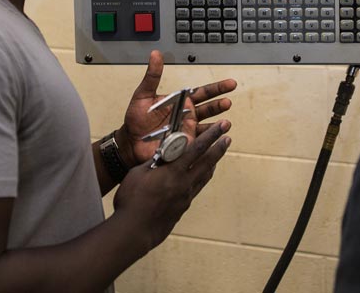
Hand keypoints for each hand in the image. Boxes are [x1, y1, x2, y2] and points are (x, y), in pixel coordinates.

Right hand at [113, 119, 231, 250]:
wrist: (133, 232)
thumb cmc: (131, 201)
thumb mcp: (138, 173)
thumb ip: (154, 162)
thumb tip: (165, 153)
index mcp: (173, 172)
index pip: (197, 149)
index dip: (211, 136)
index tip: (222, 127)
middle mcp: (184, 184)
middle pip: (207, 162)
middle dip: (219, 148)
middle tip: (228, 138)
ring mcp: (185, 197)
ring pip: (204, 176)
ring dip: (212, 163)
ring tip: (217, 155)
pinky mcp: (182, 207)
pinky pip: (196, 188)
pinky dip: (202, 177)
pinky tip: (199, 176)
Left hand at [118, 50, 236, 165]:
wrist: (130, 142)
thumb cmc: (136, 119)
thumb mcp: (143, 94)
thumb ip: (153, 76)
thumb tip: (155, 55)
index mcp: (181, 101)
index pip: (202, 92)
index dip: (217, 88)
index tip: (230, 84)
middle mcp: (187, 115)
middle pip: (208, 109)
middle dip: (219, 105)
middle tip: (227, 102)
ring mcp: (187, 130)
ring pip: (207, 126)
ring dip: (217, 125)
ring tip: (225, 123)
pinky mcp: (184, 144)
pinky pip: (198, 142)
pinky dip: (208, 141)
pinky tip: (215, 139)